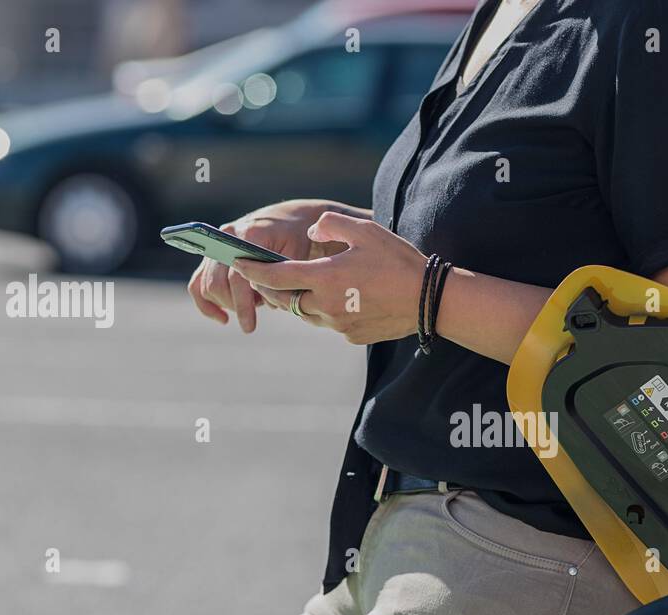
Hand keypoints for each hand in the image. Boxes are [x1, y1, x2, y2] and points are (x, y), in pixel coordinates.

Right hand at [186, 199, 357, 332]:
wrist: (289, 220)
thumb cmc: (298, 238)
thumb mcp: (299, 256)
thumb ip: (283, 279)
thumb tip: (268, 304)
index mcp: (250, 234)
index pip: (237, 274)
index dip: (243, 303)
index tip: (249, 327)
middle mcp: (227, 236)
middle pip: (217, 282)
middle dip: (234, 306)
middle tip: (252, 320)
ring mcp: (217, 245)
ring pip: (206, 285)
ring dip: (226, 303)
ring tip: (251, 305)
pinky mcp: (212, 256)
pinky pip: (198, 284)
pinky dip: (206, 303)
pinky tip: (223, 318)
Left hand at [230, 212, 426, 345]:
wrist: (429, 300)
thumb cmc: (398, 261)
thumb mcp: (364, 230)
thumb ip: (330, 226)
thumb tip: (311, 234)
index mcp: (324, 277)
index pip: (275, 276)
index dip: (252, 269)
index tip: (238, 263)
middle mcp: (325, 305)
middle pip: (285, 298)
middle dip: (275, 287)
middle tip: (270, 274)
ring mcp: (338, 325)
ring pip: (305, 313)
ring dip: (301, 300)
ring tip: (311, 284)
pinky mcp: (351, 336)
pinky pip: (329, 323)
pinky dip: (327, 311)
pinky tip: (344, 298)